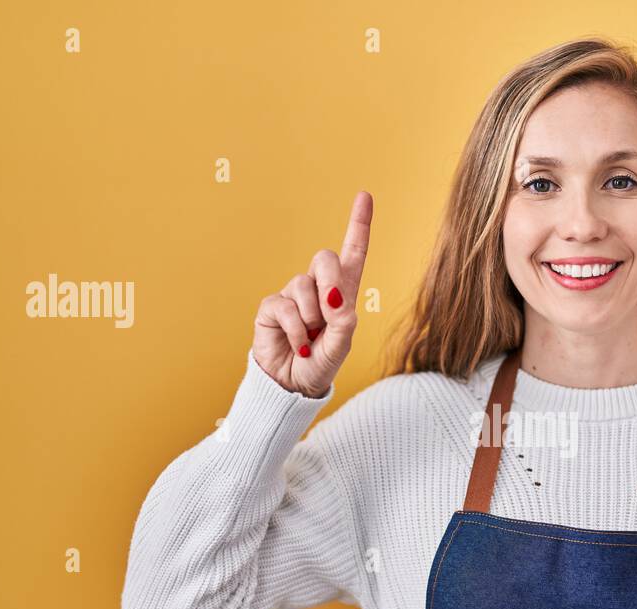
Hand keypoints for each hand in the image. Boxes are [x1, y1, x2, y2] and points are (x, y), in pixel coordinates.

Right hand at [252, 190, 372, 397]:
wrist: (292, 384)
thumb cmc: (321, 363)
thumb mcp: (341, 346)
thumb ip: (344, 323)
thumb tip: (336, 299)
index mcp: (343, 293)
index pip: (353, 253)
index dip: (358, 225)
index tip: (364, 195)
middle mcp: (318, 288)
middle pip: (325, 258)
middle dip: (330, 282)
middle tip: (330, 312)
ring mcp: (293, 295)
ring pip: (304, 286)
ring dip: (312, 318)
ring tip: (311, 338)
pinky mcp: (272, 307)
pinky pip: (287, 307)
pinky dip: (298, 332)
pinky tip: (299, 345)